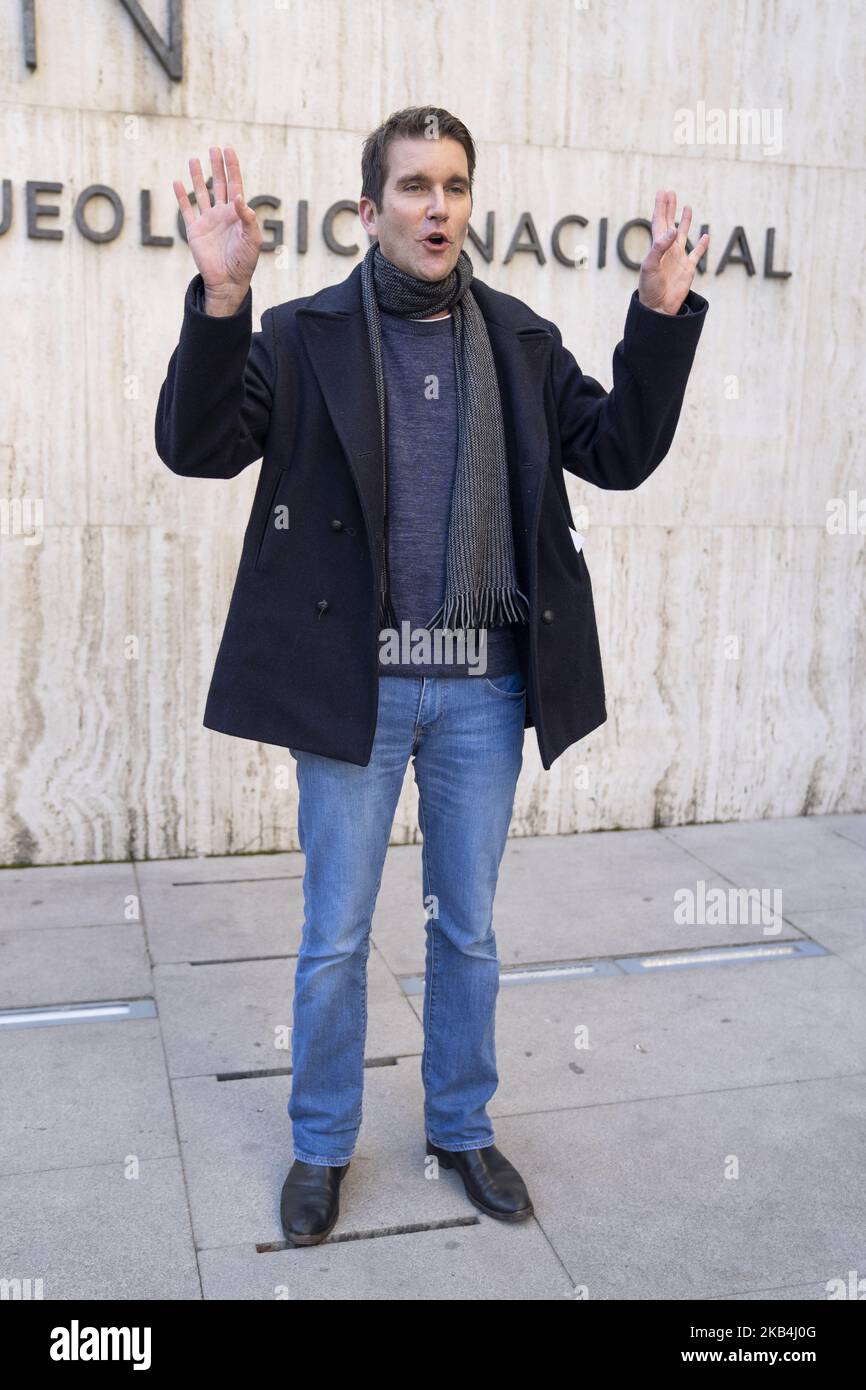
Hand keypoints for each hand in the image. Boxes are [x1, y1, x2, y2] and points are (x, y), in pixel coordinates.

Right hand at [173, 147, 262, 307]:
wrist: (228, 281)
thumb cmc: (244, 262)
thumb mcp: (252, 239)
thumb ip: (247, 218)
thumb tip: (238, 196)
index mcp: (237, 214)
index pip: (235, 185)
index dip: (232, 168)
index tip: (229, 150)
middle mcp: (222, 214)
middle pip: (218, 184)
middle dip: (217, 167)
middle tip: (214, 148)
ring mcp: (208, 221)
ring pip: (201, 193)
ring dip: (197, 177)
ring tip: (194, 159)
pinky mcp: (195, 231)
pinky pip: (186, 210)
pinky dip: (181, 197)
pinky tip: (177, 183)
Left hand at [638, 190, 708, 314]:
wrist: (658, 308)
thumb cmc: (649, 288)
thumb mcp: (650, 266)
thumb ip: (660, 247)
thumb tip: (672, 230)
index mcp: (657, 247)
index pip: (659, 222)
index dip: (661, 207)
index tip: (663, 192)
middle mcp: (667, 250)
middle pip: (669, 223)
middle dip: (670, 208)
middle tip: (670, 193)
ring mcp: (678, 258)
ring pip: (683, 235)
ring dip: (684, 221)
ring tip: (687, 206)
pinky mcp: (688, 269)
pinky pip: (697, 253)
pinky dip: (702, 245)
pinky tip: (705, 236)